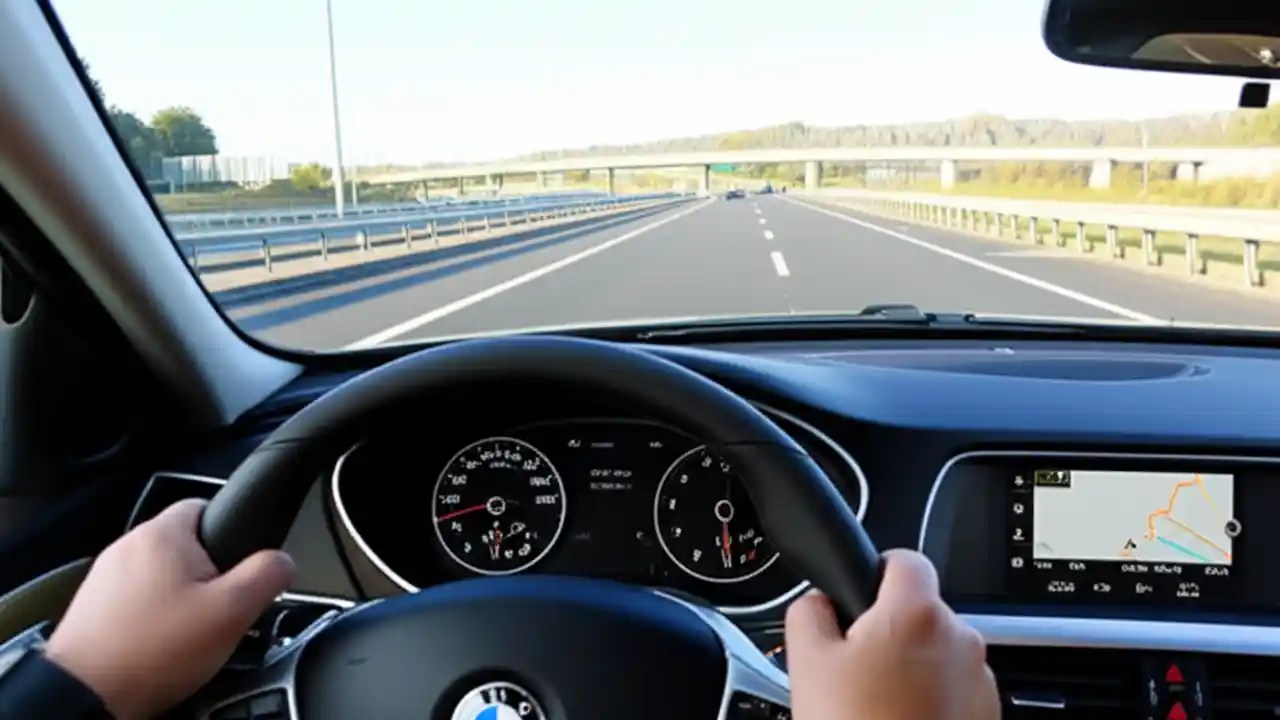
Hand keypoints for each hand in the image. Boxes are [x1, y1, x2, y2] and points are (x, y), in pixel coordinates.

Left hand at [46, 499, 294, 719]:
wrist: (84, 697)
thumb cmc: (151, 652)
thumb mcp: (231, 612)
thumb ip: (266, 576)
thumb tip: (283, 561)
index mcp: (162, 534)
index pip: (208, 504)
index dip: (233, 535)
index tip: (240, 567)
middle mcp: (128, 546)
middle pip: (187, 547)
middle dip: (208, 577)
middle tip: (218, 612)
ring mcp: (105, 577)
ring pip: (162, 577)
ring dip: (179, 600)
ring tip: (188, 636)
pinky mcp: (92, 607)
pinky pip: (137, 602)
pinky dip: (152, 620)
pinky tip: (160, 647)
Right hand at [786, 549, 998, 719]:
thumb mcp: (805, 662)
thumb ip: (810, 611)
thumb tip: (818, 603)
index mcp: (915, 613)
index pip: (905, 560)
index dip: (877, 573)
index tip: (861, 595)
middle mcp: (959, 639)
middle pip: (920, 612)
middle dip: (890, 632)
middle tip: (855, 668)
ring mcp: (979, 681)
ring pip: (938, 654)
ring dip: (912, 669)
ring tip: (876, 707)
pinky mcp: (987, 717)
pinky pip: (954, 692)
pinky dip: (930, 701)